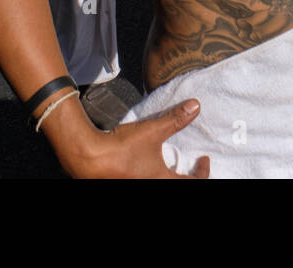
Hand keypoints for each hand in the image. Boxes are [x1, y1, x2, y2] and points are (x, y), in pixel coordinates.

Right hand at [65, 98, 210, 178]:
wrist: (88, 158)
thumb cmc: (122, 148)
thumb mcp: (152, 131)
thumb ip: (175, 119)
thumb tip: (196, 106)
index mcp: (163, 182)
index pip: (193, 183)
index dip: (203, 173)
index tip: (204, 160)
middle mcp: (152, 187)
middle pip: (177, 186)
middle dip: (187, 179)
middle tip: (191, 168)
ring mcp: (136, 187)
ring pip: (161, 184)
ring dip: (168, 177)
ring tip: (171, 168)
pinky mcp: (125, 185)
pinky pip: (147, 181)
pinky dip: (154, 177)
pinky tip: (149, 169)